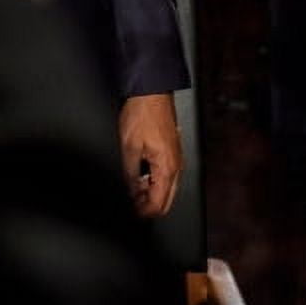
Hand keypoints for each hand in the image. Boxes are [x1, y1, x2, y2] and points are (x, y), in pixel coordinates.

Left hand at [118, 92, 182, 217]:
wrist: (152, 92)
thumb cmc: (143, 114)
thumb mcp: (129, 147)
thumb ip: (130, 175)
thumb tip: (131, 192)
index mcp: (167, 168)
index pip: (159, 204)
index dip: (144, 211)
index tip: (132, 210)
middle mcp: (176, 166)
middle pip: (167, 200)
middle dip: (149, 204)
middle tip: (132, 201)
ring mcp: (177, 158)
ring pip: (168, 188)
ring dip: (152, 192)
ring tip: (134, 186)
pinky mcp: (173, 151)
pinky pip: (167, 175)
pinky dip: (155, 181)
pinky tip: (142, 174)